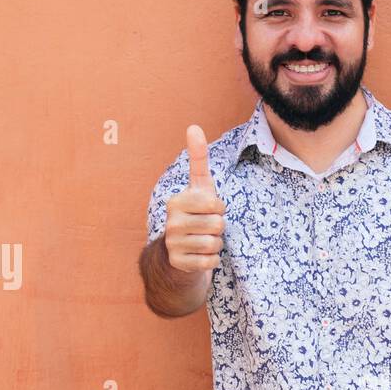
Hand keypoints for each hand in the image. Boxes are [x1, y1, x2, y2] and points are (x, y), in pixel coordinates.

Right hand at [164, 125, 226, 273]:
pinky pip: (210, 262)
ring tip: (204, 241)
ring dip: (216, 245)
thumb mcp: (199, 187)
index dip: (219, 209)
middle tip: (206, 227)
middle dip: (218, 228)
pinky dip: (211, 260)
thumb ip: (198, 159)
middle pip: (217, 224)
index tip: (209, 210)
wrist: (179, 252)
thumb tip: (193, 126)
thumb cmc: (196, 214)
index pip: (215, 204)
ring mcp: (173, 243)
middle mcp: (171, 222)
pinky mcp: (179, 263)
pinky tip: (201, 255)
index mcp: (177, 201)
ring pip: (214, 244)